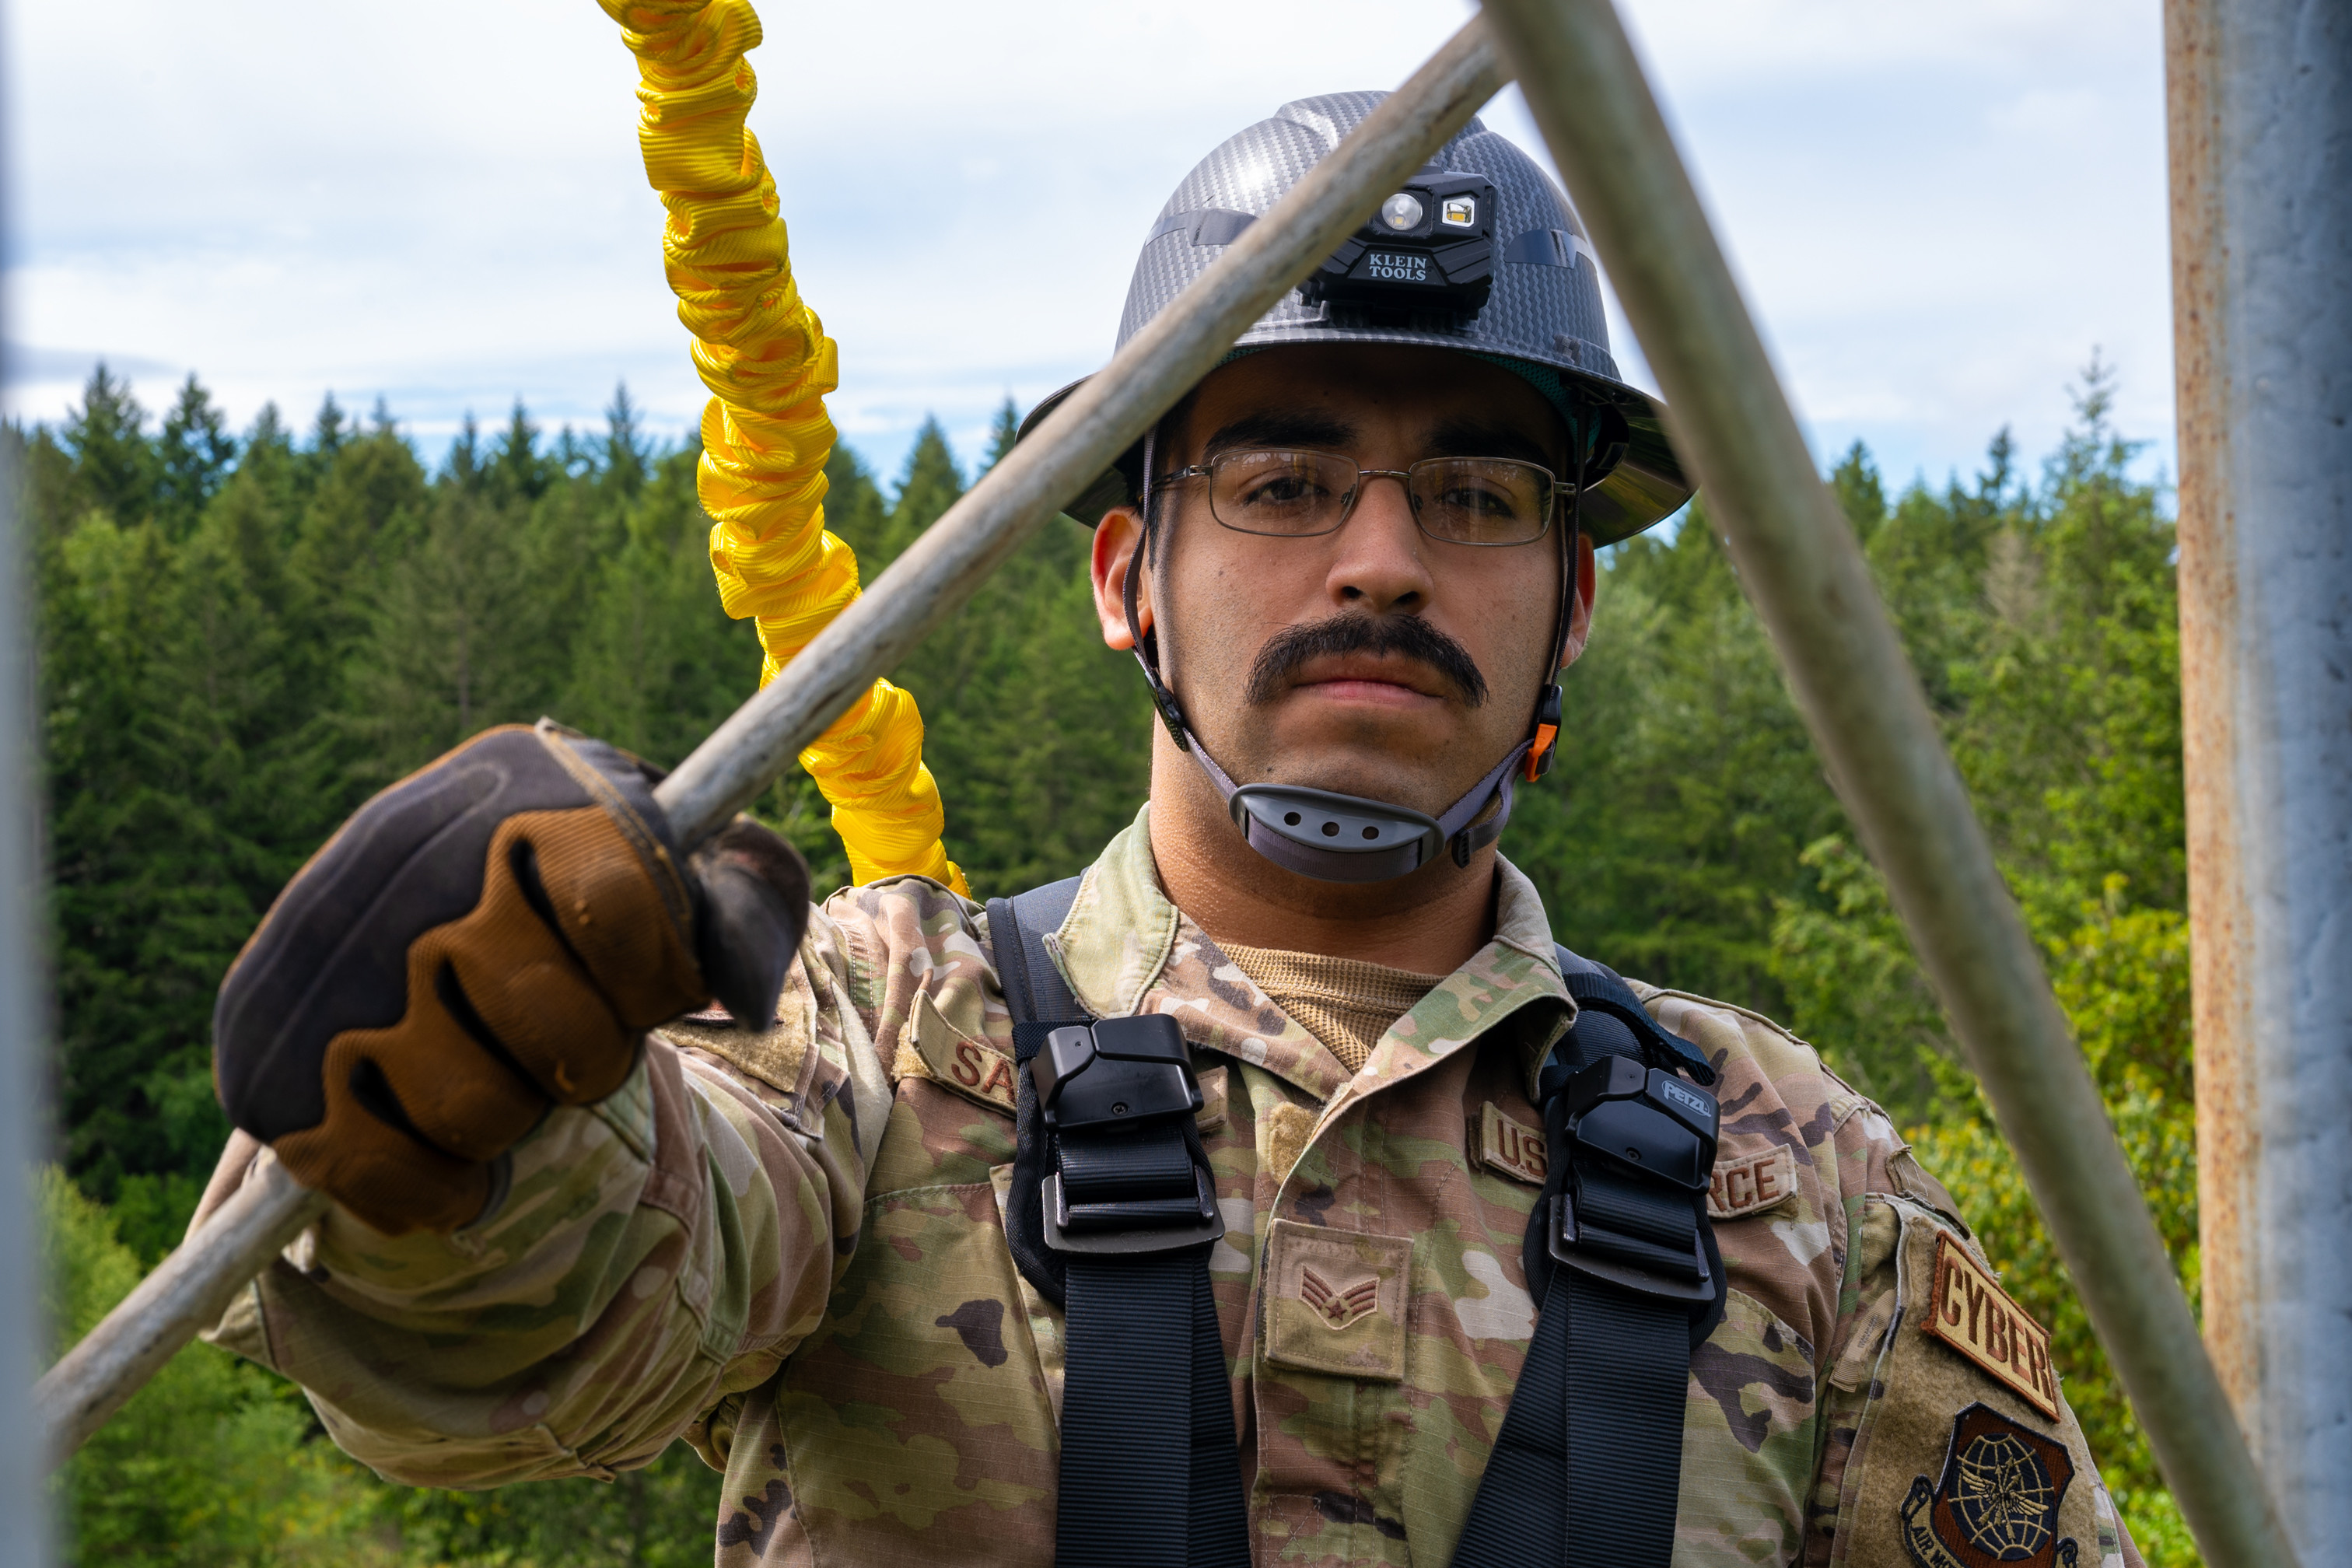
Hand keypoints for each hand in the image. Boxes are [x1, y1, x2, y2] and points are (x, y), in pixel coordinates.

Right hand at [213, 722, 809, 1233]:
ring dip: (518, 1116)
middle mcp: (404, 863)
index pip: (622, 907)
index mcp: (516, 795)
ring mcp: (323, 966)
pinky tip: (456, 1156)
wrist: (420, 913)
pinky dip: (440, 1188)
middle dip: (591, 1052)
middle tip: (572, 1035)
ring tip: (506, 1072)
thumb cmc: (587, 888)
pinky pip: (379, 1169)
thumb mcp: (683, 869)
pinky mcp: (269, 1065)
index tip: (650, 981)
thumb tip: (742, 996)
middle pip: (554, 1024)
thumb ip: (745, 910)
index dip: (659, 978)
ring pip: (473, 1106)